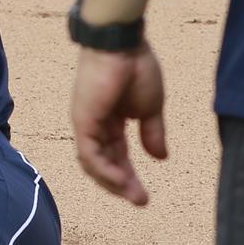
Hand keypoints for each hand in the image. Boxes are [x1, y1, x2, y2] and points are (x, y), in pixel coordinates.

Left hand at [72, 45, 167, 205]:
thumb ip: (153, 133)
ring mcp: (86, 123)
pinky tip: (122, 181)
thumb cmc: (136, 66)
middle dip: (122, 184)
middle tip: (141, 200)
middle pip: (105, 163)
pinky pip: (90, 154)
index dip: (129, 175)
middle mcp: (94, 125)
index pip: (117, 155)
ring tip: (134, 196)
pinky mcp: (83, 121)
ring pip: (94, 164)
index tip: (144, 194)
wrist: (124, 43)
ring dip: (114, 183)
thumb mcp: (150, 107)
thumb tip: (161, 158)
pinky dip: (105, 170)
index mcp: (110, 120)